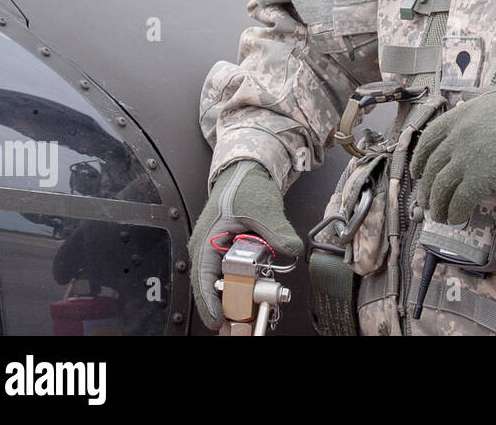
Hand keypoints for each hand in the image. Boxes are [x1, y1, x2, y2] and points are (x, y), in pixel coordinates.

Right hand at [188, 160, 301, 329]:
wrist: (246, 172)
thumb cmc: (244, 186)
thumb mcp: (263, 209)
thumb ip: (277, 231)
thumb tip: (292, 249)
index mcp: (207, 240)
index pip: (204, 278)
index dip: (210, 302)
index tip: (219, 320)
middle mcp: (207, 249)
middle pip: (211, 286)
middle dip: (224, 306)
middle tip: (237, 324)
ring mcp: (216, 251)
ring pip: (222, 282)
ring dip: (233, 298)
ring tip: (246, 316)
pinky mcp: (227, 251)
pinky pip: (231, 274)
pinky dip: (241, 286)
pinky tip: (253, 294)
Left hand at [410, 82, 495, 224]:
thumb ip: (480, 114)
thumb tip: (473, 127)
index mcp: (463, 113)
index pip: (429, 138)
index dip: (420, 158)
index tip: (418, 172)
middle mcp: (460, 134)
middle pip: (432, 166)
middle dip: (426, 188)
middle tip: (427, 202)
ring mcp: (469, 155)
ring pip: (440, 186)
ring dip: (438, 205)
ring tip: (441, 216)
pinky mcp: (482, 176)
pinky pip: (459, 199)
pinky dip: (454, 212)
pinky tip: (457, 218)